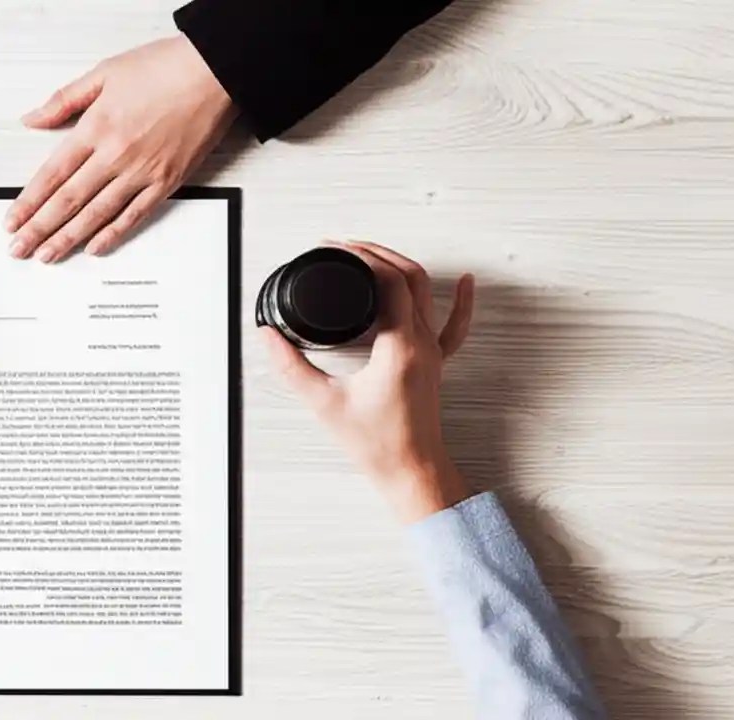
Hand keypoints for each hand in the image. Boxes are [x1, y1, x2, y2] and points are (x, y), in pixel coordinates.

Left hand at [6, 34, 236, 261]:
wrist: (214, 71)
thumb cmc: (165, 67)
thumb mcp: (104, 72)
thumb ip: (64, 100)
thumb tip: (32, 118)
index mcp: (96, 127)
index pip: (52, 174)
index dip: (29, 201)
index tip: (13, 220)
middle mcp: (116, 154)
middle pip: (68, 200)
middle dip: (39, 228)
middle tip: (19, 248)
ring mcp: (142, 172)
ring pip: (97, 214)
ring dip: (68, 238)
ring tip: (48, 255)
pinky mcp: (167, 182)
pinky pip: (134, 215)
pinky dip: (112, 234)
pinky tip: (94, 247)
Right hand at [261, 242, 476, 522]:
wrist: (410, 471)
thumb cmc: (376, 444)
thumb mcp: (323, 403)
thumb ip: (291, 367)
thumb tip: (268, 337)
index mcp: (399, 347)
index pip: (387, 280)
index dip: (360, 256)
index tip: (334, 248)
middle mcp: (422, 343)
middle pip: (408, 276)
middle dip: (375, 252)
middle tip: (344, 245)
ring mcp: (432, 351)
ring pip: (425, 292)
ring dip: (399, 265)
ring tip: (373, 252)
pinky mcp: (434, 363)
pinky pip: (454, 325)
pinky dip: (460, 300)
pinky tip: (465, 281)